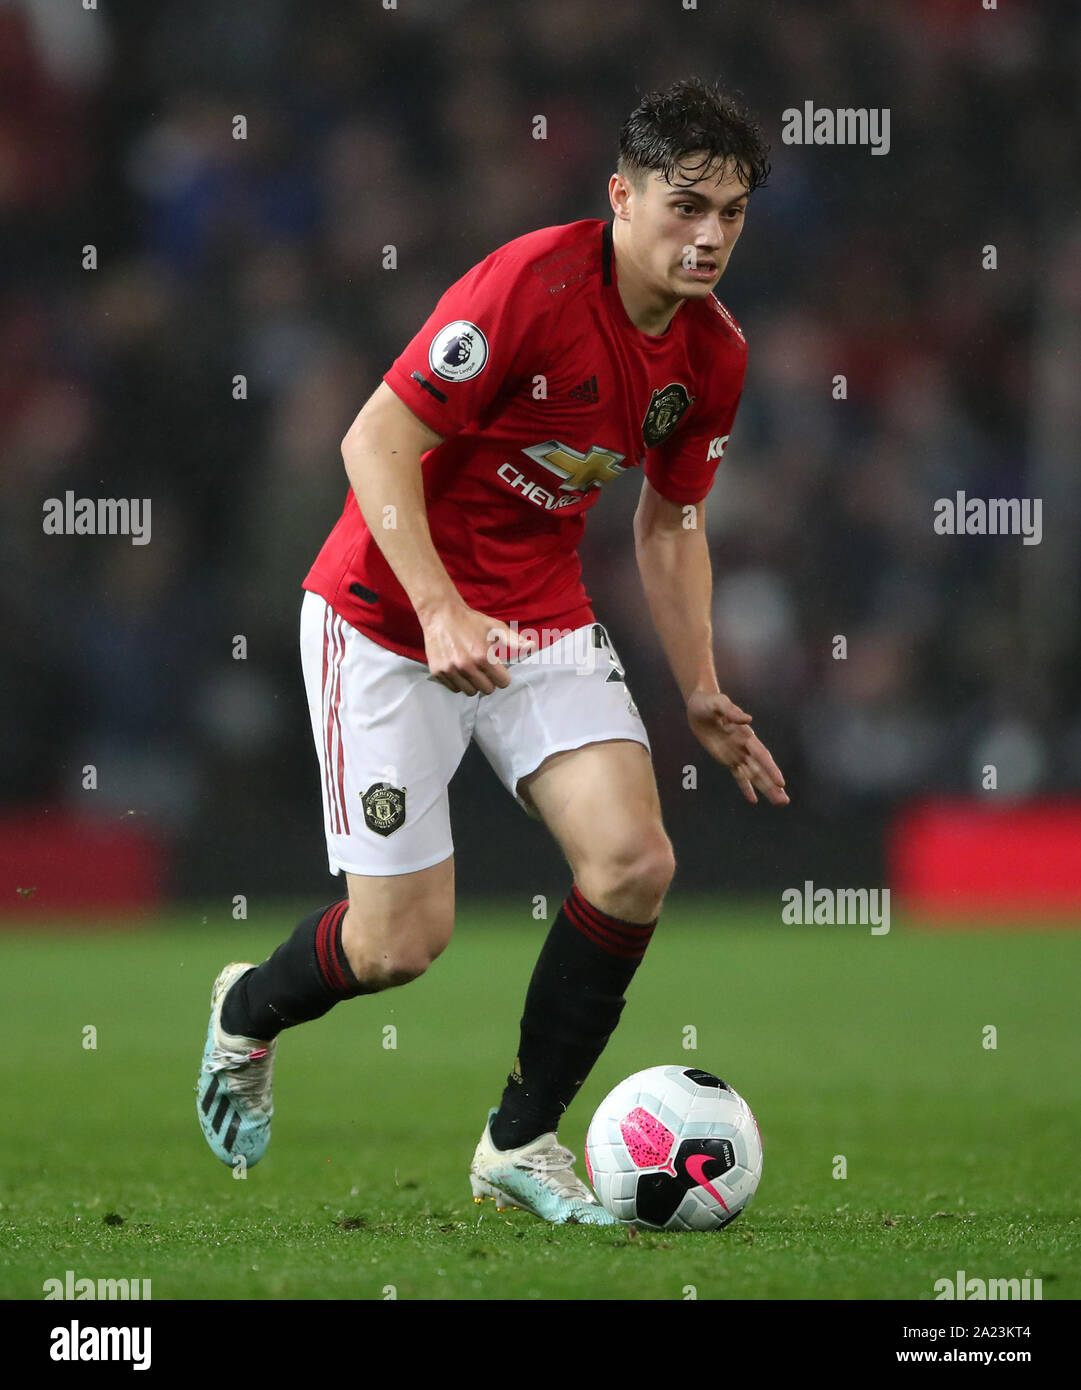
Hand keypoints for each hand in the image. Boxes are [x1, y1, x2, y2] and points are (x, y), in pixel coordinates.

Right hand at [421, 603, 534, 694]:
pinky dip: (458, 682)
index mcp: (482, 657)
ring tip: (471, 668)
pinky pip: (453, 688)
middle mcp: (466, 666)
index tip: (498, 669)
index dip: (503, 676)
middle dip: (489, 680)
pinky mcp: (437, 672)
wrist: (441, 614)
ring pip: (469, 691)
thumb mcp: (495, 627)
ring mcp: (450, 670)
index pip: (502, 683)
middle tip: (484, 668)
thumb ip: (514, 639)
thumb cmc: (470, 621)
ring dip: (473, 683)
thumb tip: (531, 646)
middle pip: (487, 689)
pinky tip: (458, 668)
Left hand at [686, 691, 788, 805]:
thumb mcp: (718, 703)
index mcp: (745, 735)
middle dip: (772, 786)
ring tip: (780, 802)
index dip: (771, 769)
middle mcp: (745, 747)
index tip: (780, 782)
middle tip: (785, 801)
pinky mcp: (727, 759)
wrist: (699, 706)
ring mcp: (737, 754)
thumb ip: (732, 711)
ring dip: (766, 789)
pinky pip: (738, 776)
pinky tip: (754, 800)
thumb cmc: (710, 702)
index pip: (761, 755)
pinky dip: (746, 787)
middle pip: (762, 770)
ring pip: (754, 775)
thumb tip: (747, 719)